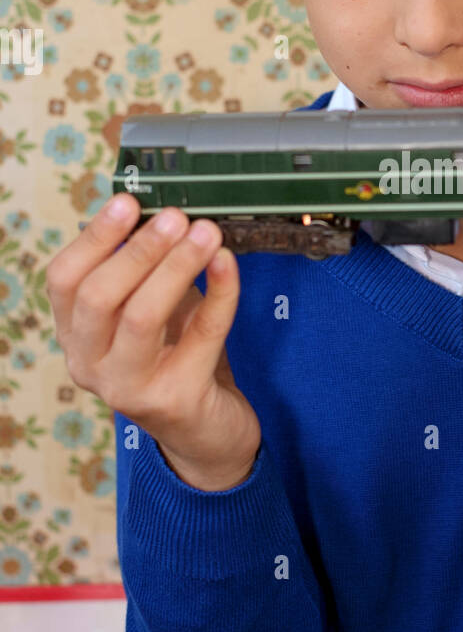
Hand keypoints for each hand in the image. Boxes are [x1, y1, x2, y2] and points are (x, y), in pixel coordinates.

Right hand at [46, 194, 261, 490]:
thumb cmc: (176, 357)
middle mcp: (90, 365)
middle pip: (98, 296)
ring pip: (142, 316)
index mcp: (76, 336)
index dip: (94, 237)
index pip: (64, 280)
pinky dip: (220, 292)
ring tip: (206, 232)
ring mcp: (128, 388)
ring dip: (176, 266)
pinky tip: (228, 263)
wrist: (206, 430)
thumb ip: (147, 270)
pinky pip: (202, 334)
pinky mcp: (175, 399)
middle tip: (175, 216)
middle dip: (139, 249)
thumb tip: (163, 210)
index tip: (128, 201)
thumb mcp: (151, 309)